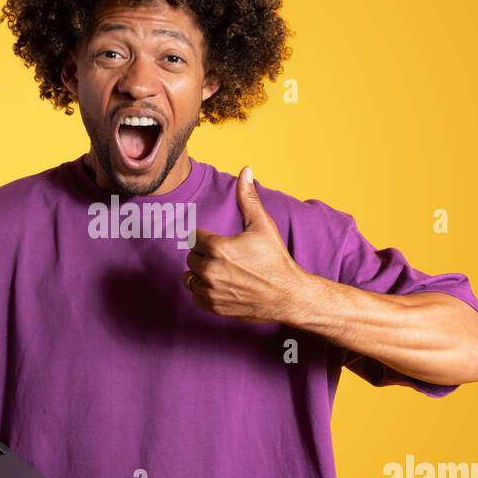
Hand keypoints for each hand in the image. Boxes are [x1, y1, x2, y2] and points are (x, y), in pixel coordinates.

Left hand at [182, 166, 308, 323]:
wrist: (288, 295)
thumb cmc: (276, 259)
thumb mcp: (262, 225)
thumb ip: (248, 198)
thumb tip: (245, 170)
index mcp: (217, 248)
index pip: (194, 238)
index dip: (208, 239)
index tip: (223, 243)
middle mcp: (210, 270)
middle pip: (192, 257)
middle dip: (205, 256)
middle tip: (227, 258)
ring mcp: (210, 291)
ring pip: (190, 277)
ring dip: (201, 274)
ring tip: (223, 272)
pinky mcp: (213, 307)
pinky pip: (195, 296)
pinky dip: (204, 292)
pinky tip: (222, 287)